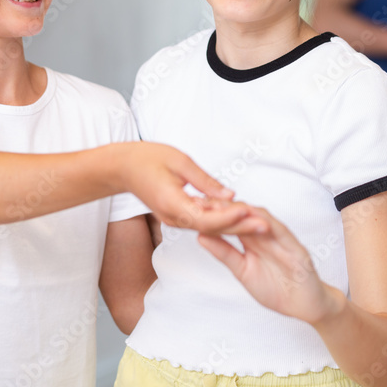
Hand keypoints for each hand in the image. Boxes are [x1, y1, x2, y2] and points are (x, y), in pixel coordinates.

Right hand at [115, 142, 267, 235]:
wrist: (122, 168)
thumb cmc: (147, 159)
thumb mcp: (180, 162)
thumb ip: (205, 181)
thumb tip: (230, 193)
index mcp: (172, 204)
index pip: (206, 217)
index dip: (229, 216)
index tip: (249, 211)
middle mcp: (173, 217)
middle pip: (211, 228)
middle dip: (239, 226)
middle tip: (265, 225)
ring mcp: (174, 219)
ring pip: (208, 227)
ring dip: (233, 225)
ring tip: (257, 221)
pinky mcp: (176, 215)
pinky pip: (201, 221)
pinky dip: (219, 219)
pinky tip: (237, 215)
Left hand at [198, 207, 341, 325]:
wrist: (306, 305)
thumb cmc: (277, 289)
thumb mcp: (244, 272)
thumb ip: (226, 253)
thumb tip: (201, 236)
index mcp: (252, 240)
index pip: (230, 222)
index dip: (213, 214)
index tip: (193, 207)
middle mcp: (266, 234)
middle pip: (243, 215)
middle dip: (223, 206)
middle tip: (202, 200)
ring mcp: (281, 238)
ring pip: (260, 217)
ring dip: (242, 210)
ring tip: (222, 204)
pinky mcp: (295, 247)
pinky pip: (280, 231)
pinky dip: (267, 223)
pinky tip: (253, 216)